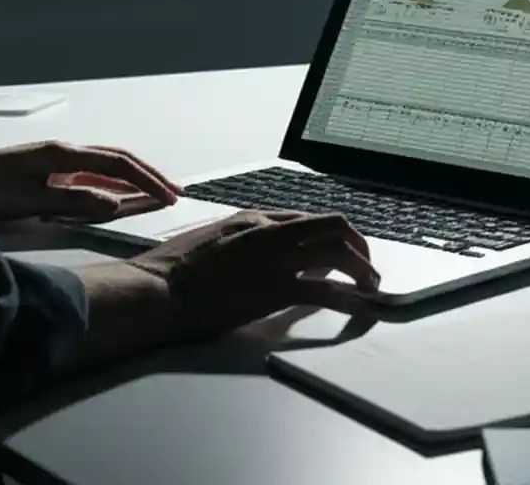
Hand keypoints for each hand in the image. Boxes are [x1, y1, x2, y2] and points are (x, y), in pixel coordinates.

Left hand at [0, 140, 182, 221]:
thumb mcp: (30, 201)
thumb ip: (75, 203)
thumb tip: (116, 205)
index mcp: (63, 154)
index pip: (118, 165)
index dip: (147, 181)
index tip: (168, 197)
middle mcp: (63, 153)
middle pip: (118, 160)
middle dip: (149, 175)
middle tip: (174, 192)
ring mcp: (55, 161)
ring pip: (105, 167)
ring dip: (132, 180)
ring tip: (156, 193)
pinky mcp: (46, 172)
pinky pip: (89, 177)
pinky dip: (111, 186)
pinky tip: (118, 196)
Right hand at [127, 210, 380, 340]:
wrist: (157, 290)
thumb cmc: (173, 270)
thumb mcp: (213, 240)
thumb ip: (245, 241)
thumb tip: (269, 255)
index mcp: (254, 219)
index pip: (307, 219)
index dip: (332, 236)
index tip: (342, 254)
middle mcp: (270, 232)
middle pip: (333, 226)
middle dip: (359, 245)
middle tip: (367, 269)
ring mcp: (275, 259)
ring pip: (337, 253)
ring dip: (362, 270)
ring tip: (372, 289)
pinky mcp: (275, 289)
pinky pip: (326, 293)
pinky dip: (351, 301)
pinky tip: (363, 310)